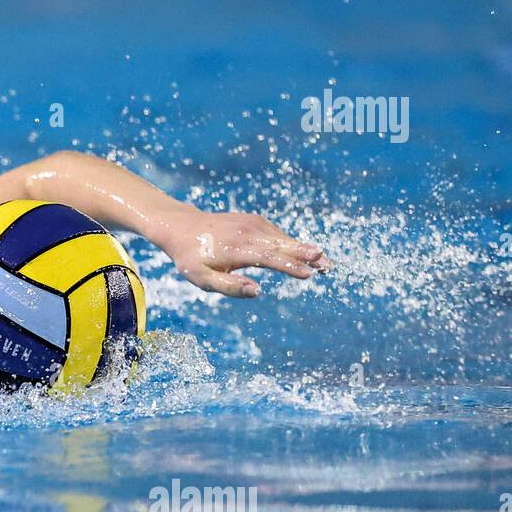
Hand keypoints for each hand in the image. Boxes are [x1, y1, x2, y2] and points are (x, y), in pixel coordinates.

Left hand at [157, 209, 331, 297]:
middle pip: (282, 245)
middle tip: (329, 265)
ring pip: (283, 238)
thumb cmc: (191, 258)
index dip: (291, 266)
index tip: (310, 273)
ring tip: (324, 261)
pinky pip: (277, 234)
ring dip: (305, 249)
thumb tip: (258, 291)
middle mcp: (247, 233)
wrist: (182, 227)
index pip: (269, 258)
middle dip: (307, 255)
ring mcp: (252, 223)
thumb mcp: (202, 278)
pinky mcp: (254, 220)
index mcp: (236, 249)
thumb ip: (230, 286)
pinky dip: (292, 243)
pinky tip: (305, 253)